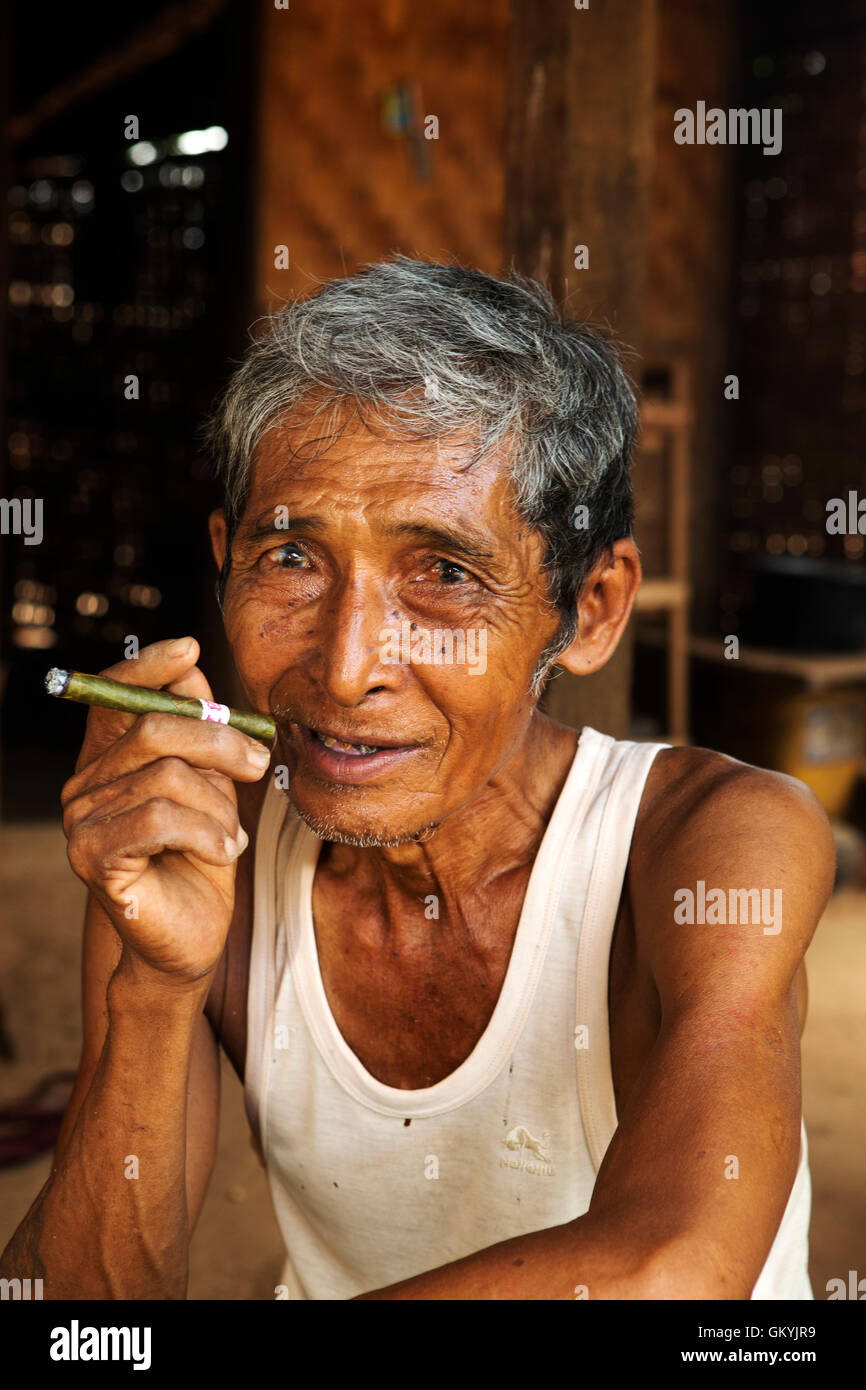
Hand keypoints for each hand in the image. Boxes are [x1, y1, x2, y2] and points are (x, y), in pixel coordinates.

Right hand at [61, 637, 270, 986]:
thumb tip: (194, 672)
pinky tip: (222, 852)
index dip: (148, 667)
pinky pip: (159, 818)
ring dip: (218, 806)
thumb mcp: (212, 790)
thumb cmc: (202, 863)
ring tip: (230, 837)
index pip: (115, 696)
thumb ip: (201, 738)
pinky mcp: (93, 856)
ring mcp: (82, 820)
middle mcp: (85, 784)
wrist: (190, 940)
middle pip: (155, 728)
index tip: (189, 647)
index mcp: (111, 761)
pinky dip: (205, 832)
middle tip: (257, 764)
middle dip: (220, 742)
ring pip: (168, 776)